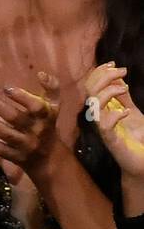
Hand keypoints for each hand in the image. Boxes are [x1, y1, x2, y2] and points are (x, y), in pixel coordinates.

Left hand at [0, 68, 60, 177]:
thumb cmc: (47, 124)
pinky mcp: (16, 157)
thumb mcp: (53, 106)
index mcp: (46, 116)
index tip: (5, 88)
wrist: (49, 157)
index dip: (22, 97)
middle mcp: (36, 131)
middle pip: (14, 117)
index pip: (36, 106)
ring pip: (5, 133)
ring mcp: (25, 145)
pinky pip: (0, 150)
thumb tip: (41, 73)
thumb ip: (51, 88)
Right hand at [87, 63, 143, 178]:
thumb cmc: (136, 139)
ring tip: (125, 87)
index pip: (92, 86)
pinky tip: (127, 112)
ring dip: (108, 92)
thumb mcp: (131, 112)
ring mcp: (104, 129)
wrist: (141, 163)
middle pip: (90, 92)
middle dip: (103, 77)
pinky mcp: (111, 140)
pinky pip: (105, 125)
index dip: (99, 73)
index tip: (113, 64)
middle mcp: (100, 117)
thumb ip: (123, 98)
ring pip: (94, 106)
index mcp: (103, 109)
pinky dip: (115, 115)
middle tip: (122, 71)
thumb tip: (118, 79)